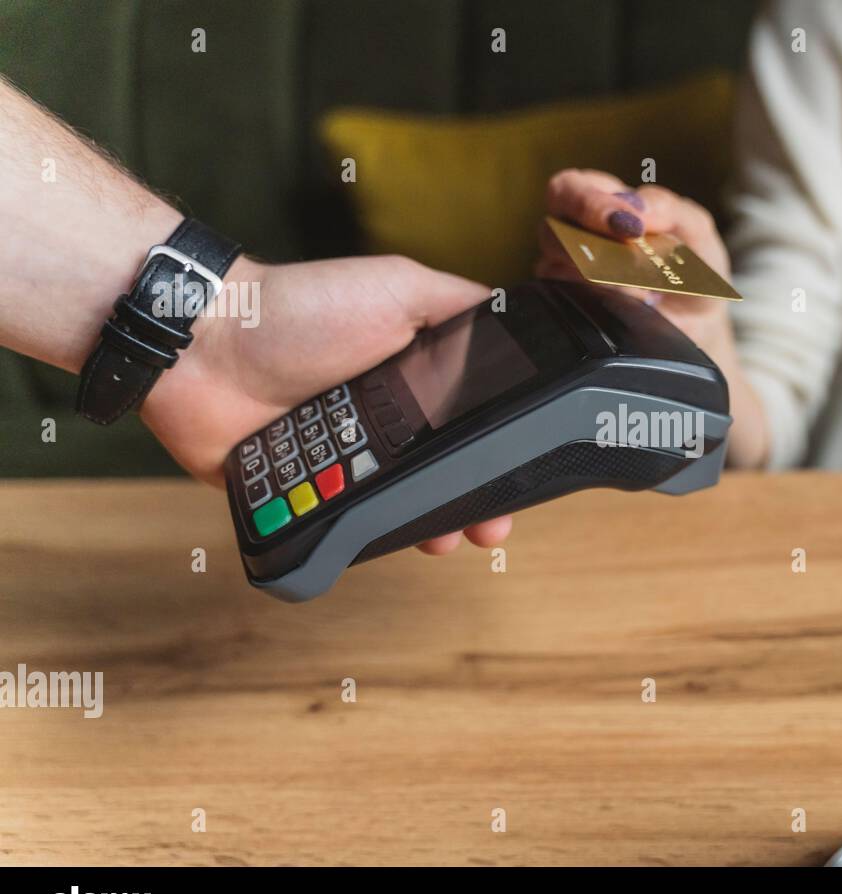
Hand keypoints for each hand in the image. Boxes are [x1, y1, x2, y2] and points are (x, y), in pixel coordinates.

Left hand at [141, 254, 511, 554]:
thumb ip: (457, 302)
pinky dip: (368, 537)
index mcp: (411, 376)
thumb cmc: (301, 311)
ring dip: (428, 526)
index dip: (497, 452)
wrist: (206, 349)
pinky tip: (390, 541)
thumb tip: (513, 317)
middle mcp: (385, 419)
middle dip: (472, 503)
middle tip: (488, 528)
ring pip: (401, 505)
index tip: (519, 479)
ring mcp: (346, 457)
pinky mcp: (306, 490)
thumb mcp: (397, 288)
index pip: (469, 422)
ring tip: (443, 539)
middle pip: (442, 472)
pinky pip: (345, 523)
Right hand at [536, 168, 770, 467]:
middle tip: (633, 260)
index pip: (568, 190)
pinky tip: (635, 309)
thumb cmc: (693, 269)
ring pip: (557, 272)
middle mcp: (571, 240)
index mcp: (598, 204)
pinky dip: (603, 306)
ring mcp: (564, 280)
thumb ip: (672, 209)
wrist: (697, 327)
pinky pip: (568, 308)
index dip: (588, 202)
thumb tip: (640, 205)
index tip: (629, 224)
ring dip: (603, 279)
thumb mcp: (696, 232)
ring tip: (645, 289)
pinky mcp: (567, 315)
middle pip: (551, 230)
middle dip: (591, 242)